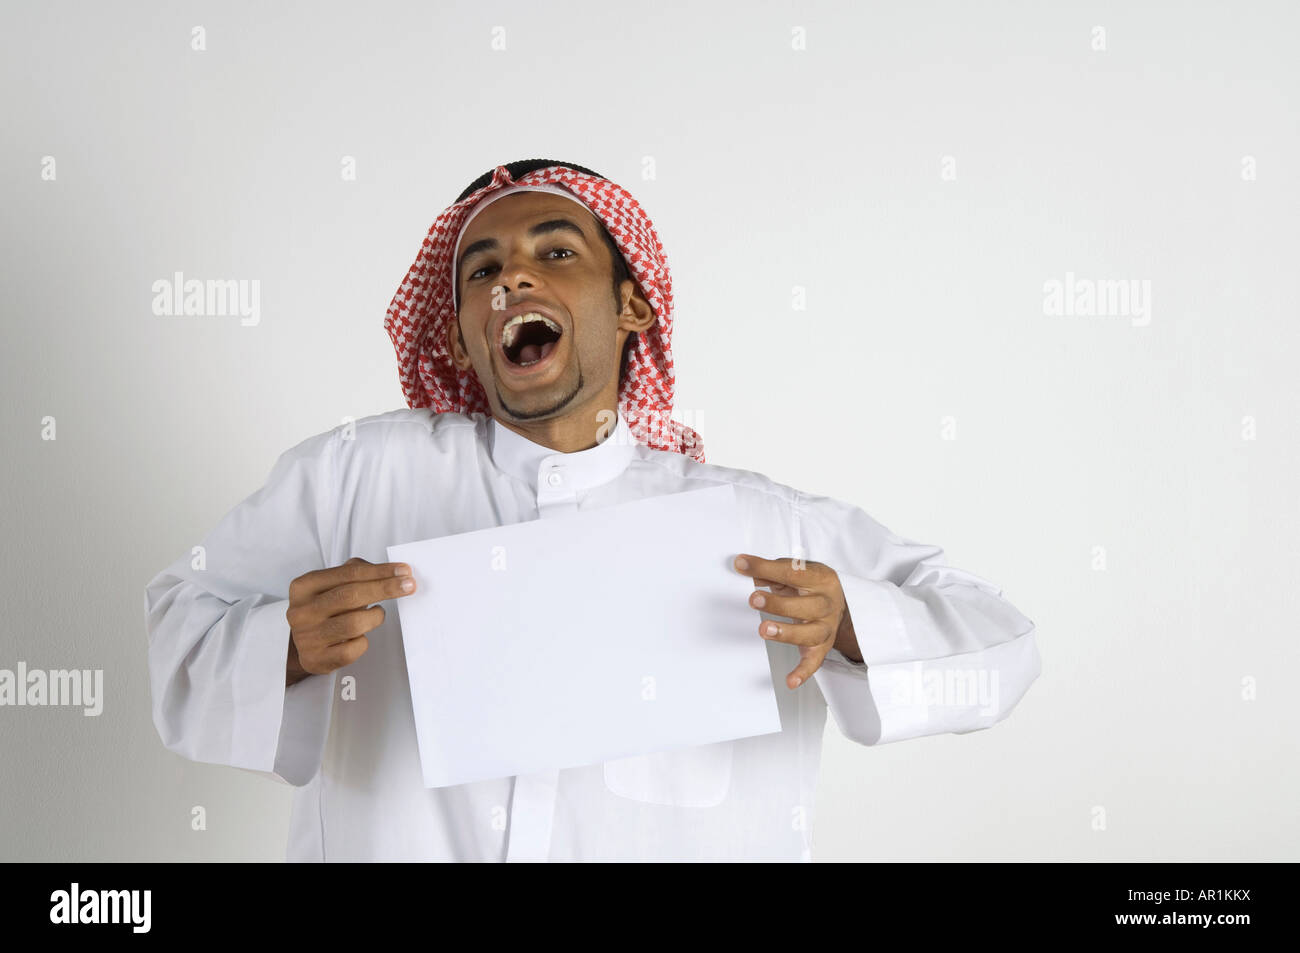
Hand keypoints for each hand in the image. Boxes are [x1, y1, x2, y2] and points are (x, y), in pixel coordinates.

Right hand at [284, 557, 417, 685]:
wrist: (301, 644)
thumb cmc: (323, 610)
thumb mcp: (331, 585)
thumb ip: (355, 572)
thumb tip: (393, 572)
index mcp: (304, 587)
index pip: (349, 573)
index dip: (380, 571)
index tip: (404, 570)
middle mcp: (301, 611)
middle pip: (351, 596)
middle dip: (385, 589)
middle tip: (408, 586)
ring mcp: (307, 637)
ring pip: (354, 623)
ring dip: (375, 616)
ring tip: (378, 614)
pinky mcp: (316, 659)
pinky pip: (353, 649)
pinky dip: (363, 642)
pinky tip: (361, 636)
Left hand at [733, 554, 860, 689]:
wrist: (840, 604)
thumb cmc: (812, 586)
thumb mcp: (797, 572)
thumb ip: (772, 571)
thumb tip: (746, 567)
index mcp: (821, 579)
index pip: (794, 572)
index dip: (766, 568)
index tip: (742, 564)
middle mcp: (827, 604)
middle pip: (806, 606)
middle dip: (778, 603)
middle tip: (754, 599)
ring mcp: (826, 627)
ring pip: (810, 634)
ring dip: (786, 633)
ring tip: (764, 630)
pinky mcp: (821, 648)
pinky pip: (814, 662)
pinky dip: (803, 672)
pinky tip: (790, 680)